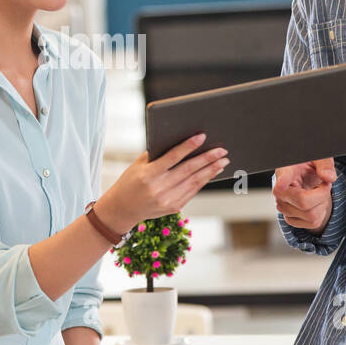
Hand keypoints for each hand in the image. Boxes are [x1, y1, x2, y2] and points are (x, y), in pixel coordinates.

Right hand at [98, 133, 228, 230]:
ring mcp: (167, 200)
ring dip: (210, 170)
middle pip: (188, 170)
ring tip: (223, 161)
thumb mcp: (138, 165)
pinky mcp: (173, 207)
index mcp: (148, 174)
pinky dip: (203, 181)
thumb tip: (183, 142)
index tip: (202, 136)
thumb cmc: (130, 181)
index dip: (188, 146)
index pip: (172, 157)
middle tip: (222, 150)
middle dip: (208, 159)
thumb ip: (158, 154)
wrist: (122, 208)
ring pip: (194, 182)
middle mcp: (158, 188)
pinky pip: (192, 191)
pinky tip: (211, 172)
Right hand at [273, 158, 336, 234]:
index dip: (282, 181)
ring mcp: (283, 207)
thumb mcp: (318, 158)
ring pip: (311, 216)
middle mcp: (280, 192)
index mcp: (285, 171)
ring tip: (318, 192)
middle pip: (304, 202)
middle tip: (324, 184)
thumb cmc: (307, 164)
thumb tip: (328, 177)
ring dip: (321, 205)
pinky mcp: (290, 218)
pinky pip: (312, 223)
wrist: (302, 175)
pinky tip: (315, 203)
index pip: (282, 179)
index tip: (282, 183)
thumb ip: (324, 165)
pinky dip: (320, 214)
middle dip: (322, 195)